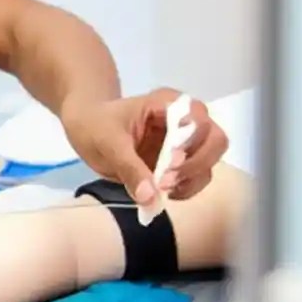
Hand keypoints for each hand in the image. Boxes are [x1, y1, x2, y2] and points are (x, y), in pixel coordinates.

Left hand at [60, 88, 228, 203]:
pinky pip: (197, 178)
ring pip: (209, 162)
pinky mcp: (181, 163)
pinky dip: (186, 189)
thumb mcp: (107, 142)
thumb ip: (129, 167)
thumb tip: (150, 197)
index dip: (191, 142)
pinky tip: (162, 194)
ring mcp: (186, 142)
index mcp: (167, 103)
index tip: (170, 162)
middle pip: (215, 140)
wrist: (86, 128)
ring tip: (161, 189)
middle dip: (195, 164)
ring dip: (191, 180)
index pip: (198, 118)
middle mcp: (185, 120)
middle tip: (165, 181)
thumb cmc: (95, 124)